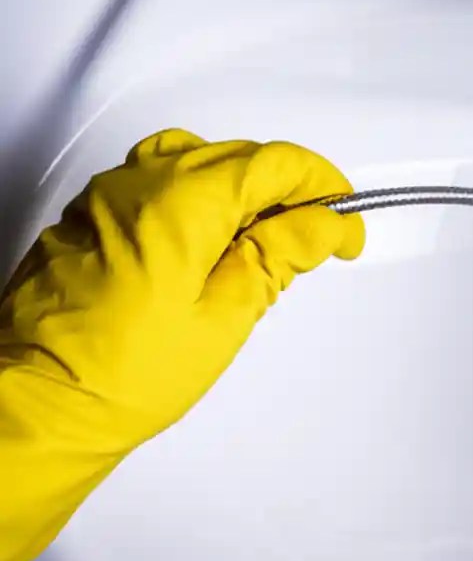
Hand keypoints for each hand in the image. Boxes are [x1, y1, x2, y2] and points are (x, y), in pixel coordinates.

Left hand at [0, 129, 363, 560]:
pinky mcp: (88, 216)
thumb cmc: (120, 375)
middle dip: (287, 191)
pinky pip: (154, 179)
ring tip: (261, 242)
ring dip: (240, 189)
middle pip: (237, 155)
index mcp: (183, 201)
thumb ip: (278, 257)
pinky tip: (207, 242)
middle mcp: (140, 182)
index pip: (275, 164)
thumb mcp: (226, 317)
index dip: (323, 189)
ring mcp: (108, 194)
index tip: (345, 227)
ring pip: (194, 158)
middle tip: (317, 242)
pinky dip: (195, 197)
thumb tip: (324, 224)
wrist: (39, 405)